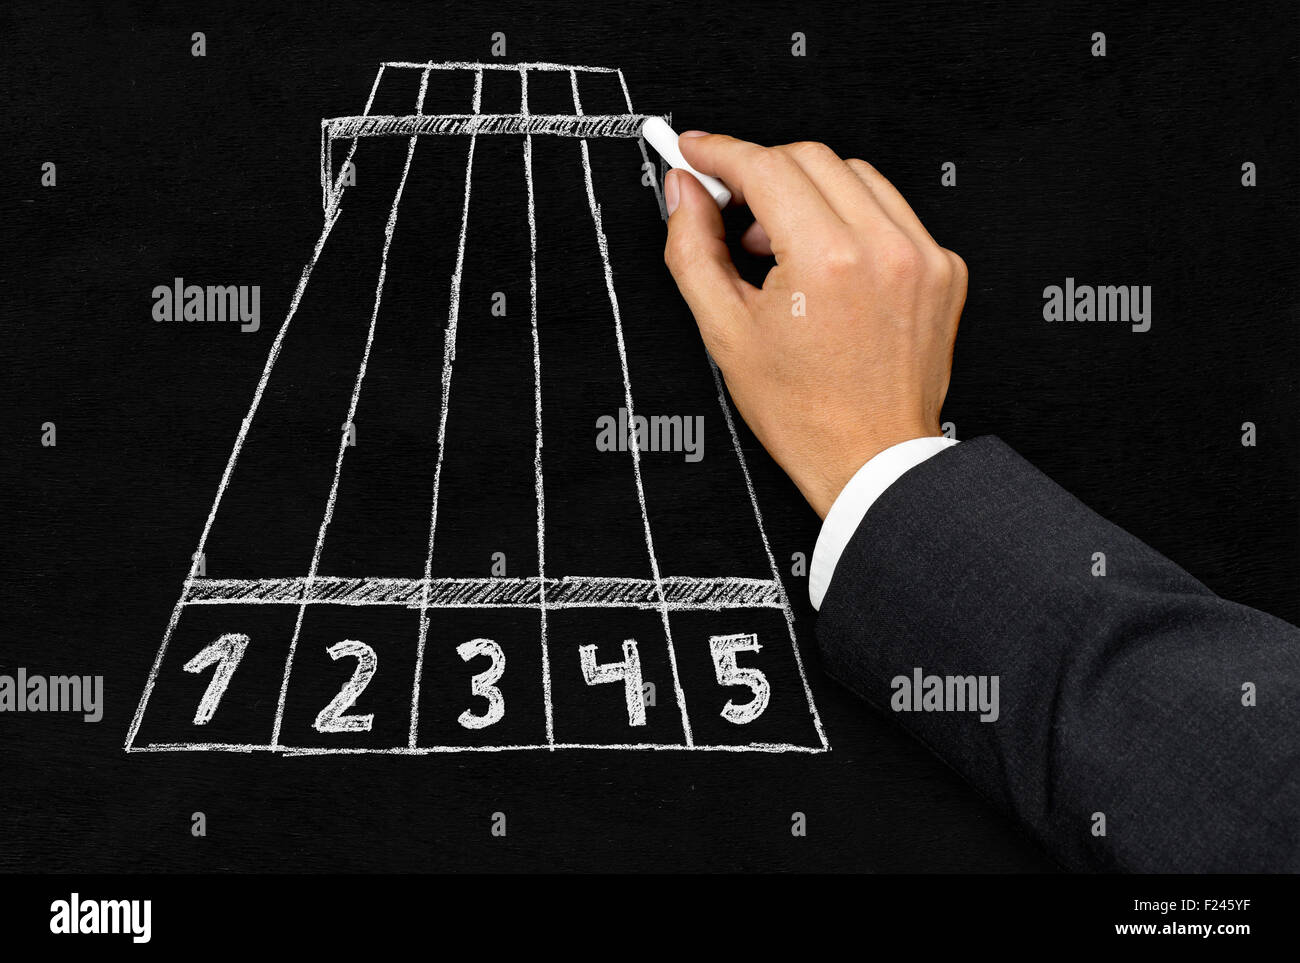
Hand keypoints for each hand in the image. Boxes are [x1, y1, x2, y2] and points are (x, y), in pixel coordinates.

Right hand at [662, 133, 966, 517]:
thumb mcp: (725, 332)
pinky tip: (827, 263)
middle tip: (731, 211)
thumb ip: (694, 250)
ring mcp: (923, 255)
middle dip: (761, 172)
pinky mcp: (945, 269)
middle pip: (810, 158)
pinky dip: (852, 219)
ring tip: (780, 246)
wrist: (872, 459)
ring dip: (808, 192)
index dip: (721, 153)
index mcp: (828, 262)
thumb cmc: (804, 413)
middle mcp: (884, 248)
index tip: (696, 152)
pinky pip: (891, 211)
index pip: (766, 167)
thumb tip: (685, 191)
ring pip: (854, 175)